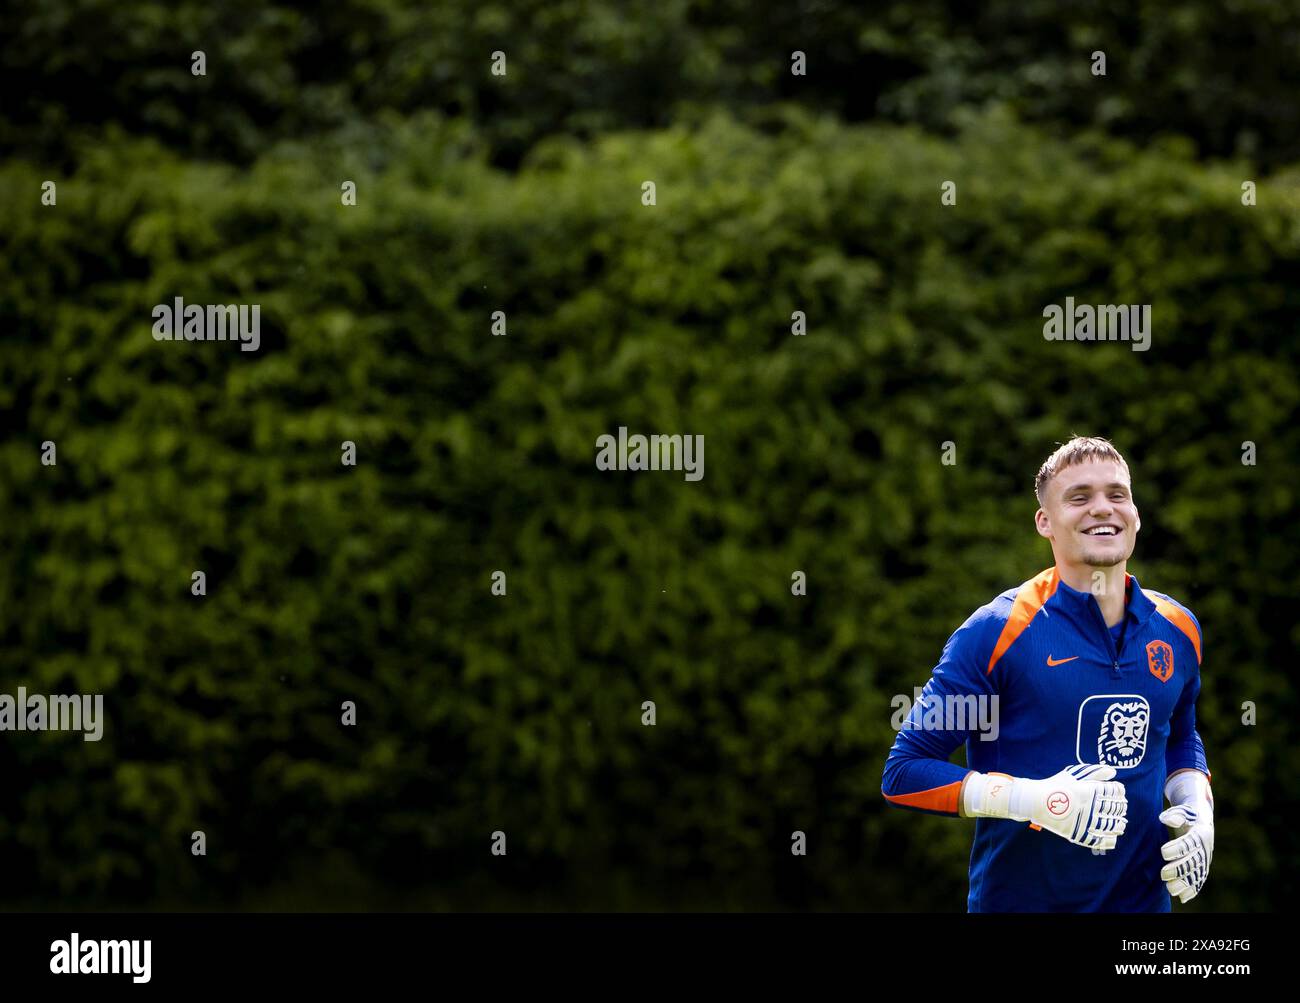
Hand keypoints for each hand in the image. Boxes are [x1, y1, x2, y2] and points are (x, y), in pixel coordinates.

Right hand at [1009, 764, 1128, 850]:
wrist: (1035, 801)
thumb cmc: (1056, 785)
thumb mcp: (1074, 774)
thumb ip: (1095, 772)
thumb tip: (1113, 772)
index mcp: (1089, 791)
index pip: (1114, 791)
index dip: (1120, 791)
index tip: (1120, 792)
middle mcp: (1089, 806)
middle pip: (1114, 808)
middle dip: (1121, 807)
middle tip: (1122, 808)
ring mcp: (1084, 821)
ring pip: (1110, 825)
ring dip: (1119, 824)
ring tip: (1121, 824)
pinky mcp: (1079, 834)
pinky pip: (1099, 840)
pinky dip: (1109, 840)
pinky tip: (1113, 837)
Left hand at [1159, 805, 1213, 902]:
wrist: (1201, 818)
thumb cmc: (1187, 814)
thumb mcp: (1182, 811)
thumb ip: (1175, 815)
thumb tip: (1166, 819)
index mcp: (1201, 832)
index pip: (1190, 843)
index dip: (1177, 848)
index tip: (1163, 852)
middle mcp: (1205, 848)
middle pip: (1193, 861)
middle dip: (1179, 869)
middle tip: (1163, 874)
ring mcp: (1205, 859)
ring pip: (1197, 874)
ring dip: (1185, 883)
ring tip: (1171, 890)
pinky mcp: (1203, 867)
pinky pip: (1200, 880)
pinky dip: (1192, 889)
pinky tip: (1183, 898)